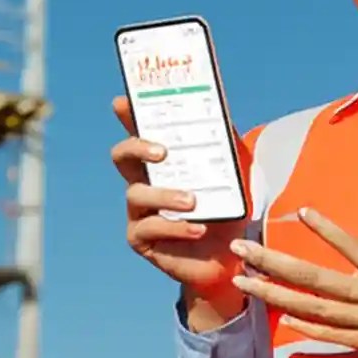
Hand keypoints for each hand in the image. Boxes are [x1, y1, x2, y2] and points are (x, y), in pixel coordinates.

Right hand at [110, 96, 247, 327]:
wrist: (231, 255)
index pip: (140, 131)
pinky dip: (175, 227)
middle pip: (122, 156)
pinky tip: (197, 228)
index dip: (128, 116)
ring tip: (192, 201)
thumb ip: (227, 143)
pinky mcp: (141, 238)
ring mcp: (139, 211)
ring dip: (164, 195)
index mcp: (161, 162)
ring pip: (137, 194)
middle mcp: (143, 181)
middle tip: (163, 152)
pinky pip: (150, 228)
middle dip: (137, 148)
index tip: (122, 103)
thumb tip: (221, 111)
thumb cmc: (229, 208)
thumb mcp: (235, 171)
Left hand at [228, 201, 357, 357]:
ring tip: (245, 282)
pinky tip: (280, 316)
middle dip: (274, 263)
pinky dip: (305, 327)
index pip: (350, 245)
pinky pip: (331, 335)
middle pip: (315, 280)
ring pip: (314, 310)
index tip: (299, 211)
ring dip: (275, 296)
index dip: (325, 229)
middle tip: (242, 250)